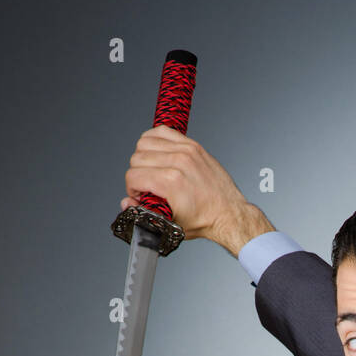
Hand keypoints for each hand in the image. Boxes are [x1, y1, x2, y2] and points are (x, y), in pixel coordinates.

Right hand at [120, 125, 272, 253]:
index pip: (133, 176)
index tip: (141, 196)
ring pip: (145, 142)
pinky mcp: (193, 145)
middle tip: (148, 185)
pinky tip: (158, 154)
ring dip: (144, 157)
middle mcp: (178, 162)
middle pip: (137, 158)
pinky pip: (162, 131)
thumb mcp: (170, 224)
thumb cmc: (204, 220)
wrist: (229, 214)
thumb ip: (144, 211)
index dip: (132, 189)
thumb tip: (126, 202)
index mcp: (171, 182)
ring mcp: (186, 151)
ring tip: (153, 170)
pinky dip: (155, 140)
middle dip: (137, 174)